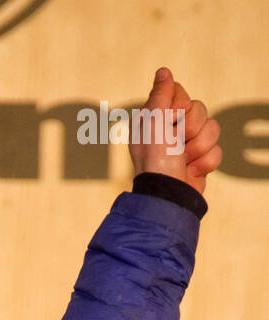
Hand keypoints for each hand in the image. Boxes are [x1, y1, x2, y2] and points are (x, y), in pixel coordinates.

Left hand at [129, 68, 221, 196]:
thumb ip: (160, 95)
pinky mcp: (200, 160)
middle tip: (176, 143)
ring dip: (199, 147)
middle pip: (200, 109)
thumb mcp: (153, 122)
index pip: (180, 93)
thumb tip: (163, 71)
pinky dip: (205, 163)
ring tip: (183, 161)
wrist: (168, 197)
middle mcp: (170, 129)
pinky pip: (217, 150)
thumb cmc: (156, 160)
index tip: (170, 120)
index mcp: (155, 118)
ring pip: (212, 129)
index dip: (180, 105)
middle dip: (191, 128)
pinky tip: (191, 172)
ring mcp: (187, 145)